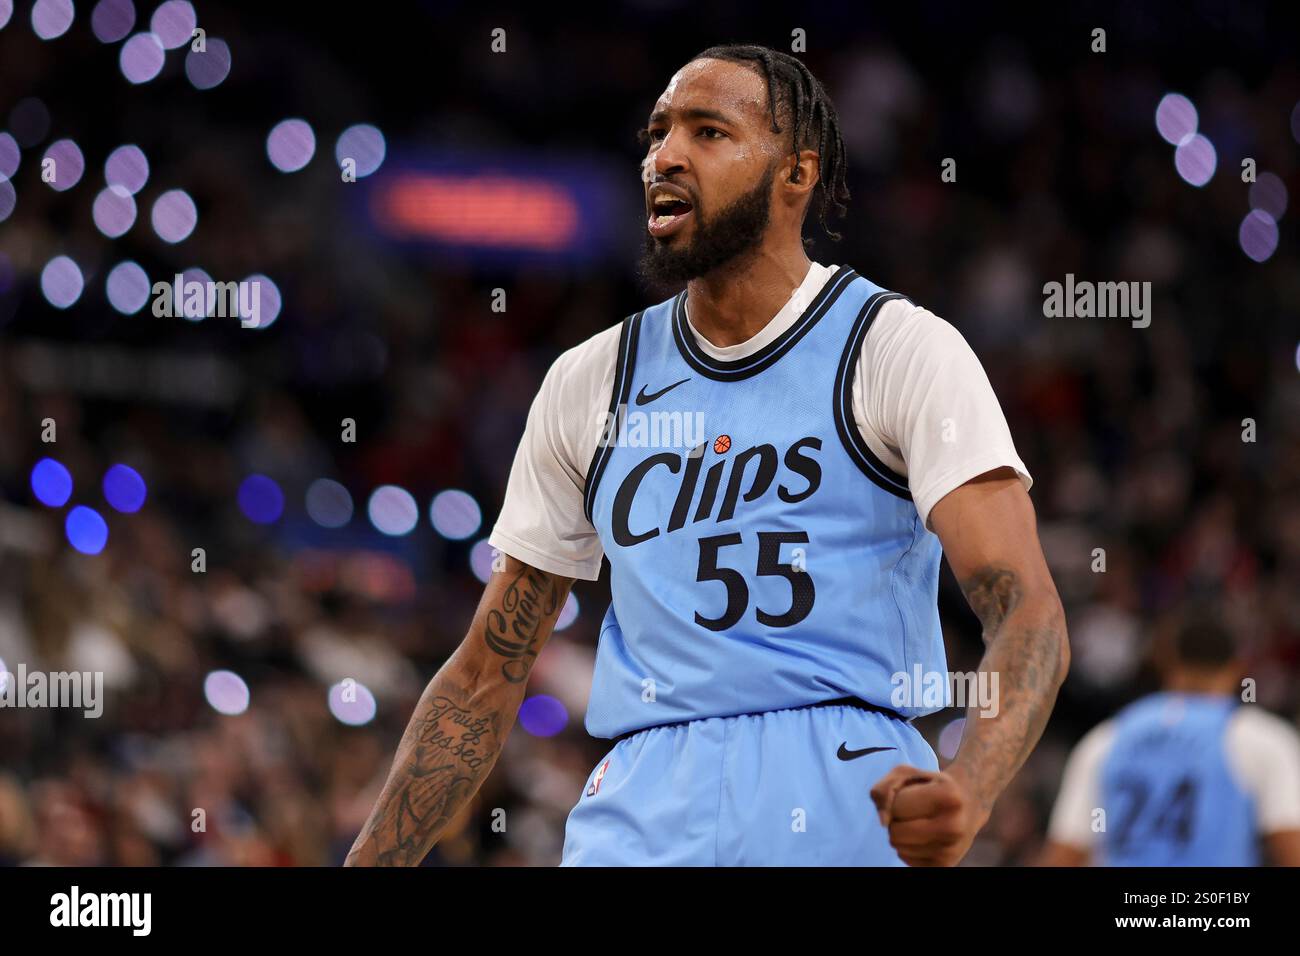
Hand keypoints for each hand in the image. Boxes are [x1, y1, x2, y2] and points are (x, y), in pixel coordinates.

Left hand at [869, 765, 987, 865]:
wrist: (970, 804)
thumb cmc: (932, 785)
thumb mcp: (907, 773)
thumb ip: (884, 788)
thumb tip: (883, 820)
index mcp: (948, 796)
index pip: (896, 807)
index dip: (896, 799)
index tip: (912, 795)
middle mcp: (954, 826)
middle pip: (895, 832)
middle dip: (896, 820)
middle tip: (913, 811)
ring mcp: (951, 849)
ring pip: (898, 847)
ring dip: (902, 834)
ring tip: (920, 822)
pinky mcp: (945, 866)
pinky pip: (906, 858)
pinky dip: (908, 847)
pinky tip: (924, 836)